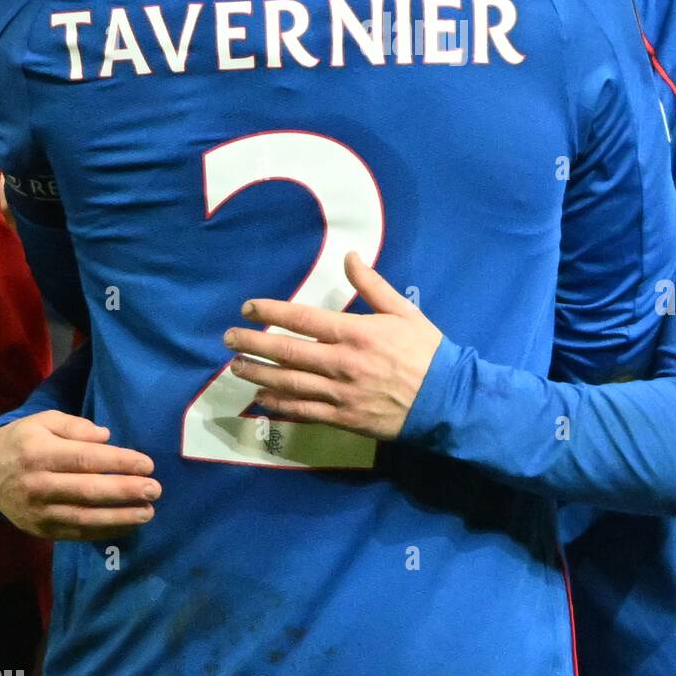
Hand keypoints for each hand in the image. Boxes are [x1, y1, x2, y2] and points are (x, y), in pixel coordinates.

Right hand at [0, 410, 160, 540]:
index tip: (147, 465)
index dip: (120, 462)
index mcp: (40, 453)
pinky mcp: (41, 530)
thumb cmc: (24, 440)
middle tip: (155, 490)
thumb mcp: (44, 420)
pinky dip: (103, 532)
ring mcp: (39, 512)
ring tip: (148, 512)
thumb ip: (75, 426)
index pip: (87, 459)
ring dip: (120, 517)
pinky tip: (127, 526)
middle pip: (89, 491)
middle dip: (126, 491)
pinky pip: (76, 533)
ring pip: (85, 517)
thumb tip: (106, 437)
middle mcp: (39, 485)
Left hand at [224, 252, 442, 440]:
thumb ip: (372, 285)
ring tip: (235, 367)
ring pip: (288, 383)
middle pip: (285, 352)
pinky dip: (279, 405)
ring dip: (258, 374)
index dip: (270, 311)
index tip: (248, 307)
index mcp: (354, 332)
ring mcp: (339, 393)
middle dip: (252, 344)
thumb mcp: (404, 311)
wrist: (447, 401)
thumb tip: (350, 256)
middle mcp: (341, 362)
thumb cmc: (427, 351)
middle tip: (228, 338)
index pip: (301, 319)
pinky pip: (303, 412)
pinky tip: (261, 399)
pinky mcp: (342, 419)